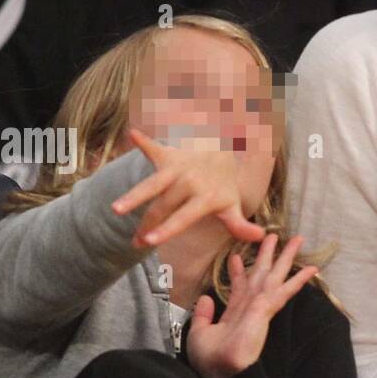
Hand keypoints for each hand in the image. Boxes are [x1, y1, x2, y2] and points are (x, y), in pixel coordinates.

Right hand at [111, 129, 266, 248]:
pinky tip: (134, 134)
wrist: (223, 150)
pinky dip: (145, 141)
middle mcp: (190, 183)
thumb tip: (261, 237)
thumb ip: (240, 224)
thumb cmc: (222, 186)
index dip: (166, 229)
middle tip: (134, 243)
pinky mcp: (168, 153)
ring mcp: (178, 168)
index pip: (183, 217)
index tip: (150, 241)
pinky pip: (155, 147)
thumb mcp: (232, 205)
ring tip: (116, 209)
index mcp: (205, 198)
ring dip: (134, 195)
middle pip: (163, 207)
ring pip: (152, 184)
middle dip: (147, 225)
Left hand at [185, 234, 318, 377]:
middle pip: (262, 275)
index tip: (236, 256)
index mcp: (235, 312)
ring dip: (287, 259)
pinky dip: (298, 280)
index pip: (239, 286)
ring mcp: (260, 309)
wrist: (218, 373)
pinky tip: (312, 269)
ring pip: (276, 277)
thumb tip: (205, 298)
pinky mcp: (266, 311)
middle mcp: (250, 307)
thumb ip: (204, 315)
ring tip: (297, 240)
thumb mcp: (200, 332)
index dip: (237, 270)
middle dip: (269, 255)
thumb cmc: (208, 360)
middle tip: (275, 235)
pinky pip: (284, 291)